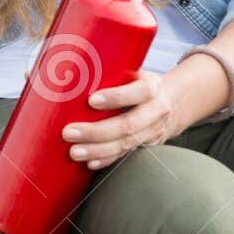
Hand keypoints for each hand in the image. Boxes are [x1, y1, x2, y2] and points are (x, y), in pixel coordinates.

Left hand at [61, 69, 188, 169]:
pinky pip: (125, 155)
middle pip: (128, 124)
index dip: (116, 97)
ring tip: (75, 152)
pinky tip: (90, 163)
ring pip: (126, 143)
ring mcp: (153, 130)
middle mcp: (156, 109)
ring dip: (98, 150)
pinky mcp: (146, 144)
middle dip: (96, 131)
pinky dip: (107, 160)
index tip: (91, 100)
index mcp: (151, 86)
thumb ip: (107, 72)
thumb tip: (62, 71)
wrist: (171, 101)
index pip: (138, 92)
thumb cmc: (136, 82)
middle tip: (69, 133)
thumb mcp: (130, 71)